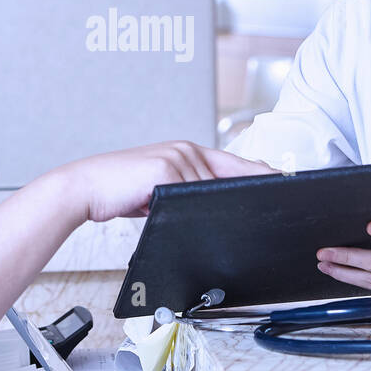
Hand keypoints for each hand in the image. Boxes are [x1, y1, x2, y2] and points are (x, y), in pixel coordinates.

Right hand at [55, 140, 276, 222]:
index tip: (284, 181)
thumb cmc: (120, 191)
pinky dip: (190, 207)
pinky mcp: (165, 170)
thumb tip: (215, 209)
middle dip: (243, 195)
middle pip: (228, 177)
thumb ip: (186, 192)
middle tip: (268, 210)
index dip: (260, 172)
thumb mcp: (160, 190)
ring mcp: (176, 158)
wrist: (86, 188)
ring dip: (210, 209)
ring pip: (210, 190)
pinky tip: (183, 214)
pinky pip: (190, 193)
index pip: (233, 162)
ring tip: (204, 220)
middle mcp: (185, 150)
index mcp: (187, 152)